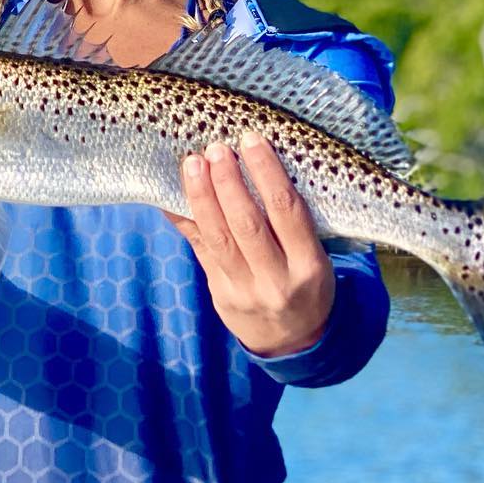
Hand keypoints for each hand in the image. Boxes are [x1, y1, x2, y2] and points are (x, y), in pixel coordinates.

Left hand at [162, 131, 334, 357]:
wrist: (292, 342)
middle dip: (228, 182)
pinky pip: (198, 250)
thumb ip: (291, 222)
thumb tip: (256, 163)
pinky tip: (168, 195)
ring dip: (201, 196)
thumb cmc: (306, 283)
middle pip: (247, 223)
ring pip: (217, 236)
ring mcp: (245, 289)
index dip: (267, 173)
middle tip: (216, 148)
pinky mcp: (219, 293)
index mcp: (310, 265)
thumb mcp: (315, 257)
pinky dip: (182, 219)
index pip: (287, 211)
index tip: (252, 140)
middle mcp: (277, 279)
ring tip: (193, 162)